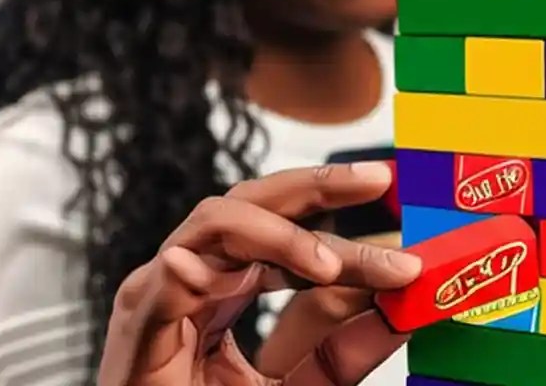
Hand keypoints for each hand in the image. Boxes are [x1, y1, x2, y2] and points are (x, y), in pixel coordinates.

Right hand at [97, 162, 422, 385]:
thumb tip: (404, 309)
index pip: (293, 235)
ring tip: (330, 264)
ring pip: (217, 221)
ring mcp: (163, 291)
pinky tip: (225, 269)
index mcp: (231, 286)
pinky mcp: (140, 321)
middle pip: (257, 202)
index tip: (405, 235)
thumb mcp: (298, 384)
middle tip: (378, 180)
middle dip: (320, 185)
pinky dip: (199, 267)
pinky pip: (168, 277)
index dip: (347, 226)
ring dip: (280, 233)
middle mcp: (198, 277)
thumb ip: (344, 348)